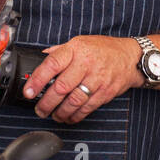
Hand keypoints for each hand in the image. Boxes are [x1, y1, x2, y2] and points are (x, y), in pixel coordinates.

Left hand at [22, 35, 143, 123]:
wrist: (131, 57)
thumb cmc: (104, 49)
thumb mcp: (81, 42)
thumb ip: (61, 51)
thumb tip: (42, 57)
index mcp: (76, 49)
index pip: (52, 64)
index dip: (37, 80)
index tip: (28, 92)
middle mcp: (86, 64)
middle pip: (61, 87)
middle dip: (46, 103)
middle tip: (39, 110)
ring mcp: (97, 79)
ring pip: (73, 101)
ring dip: (60, 112)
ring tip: (53, 115)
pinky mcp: (105, 92)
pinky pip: (87, 108)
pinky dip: (76, 116)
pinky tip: (68, 117)